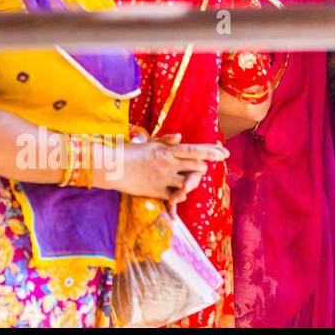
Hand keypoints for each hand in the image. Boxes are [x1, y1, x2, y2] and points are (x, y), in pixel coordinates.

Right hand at [107, 133, 227, 202]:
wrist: (110, 168)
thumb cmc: (127, 153)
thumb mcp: (147, 144)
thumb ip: (164, 141)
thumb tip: (180, 137)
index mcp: (166, 151)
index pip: (194, 150)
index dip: (211, 151)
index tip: (224, 153)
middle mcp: (168, 164)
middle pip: (197, 167)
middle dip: (201, 168)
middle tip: (200, 168)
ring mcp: (164, 179)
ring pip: (189, 183)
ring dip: (191, 182)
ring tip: (187, 181)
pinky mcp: (157, 192)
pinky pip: (175, 197)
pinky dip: (178, 196)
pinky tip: (179, 196)